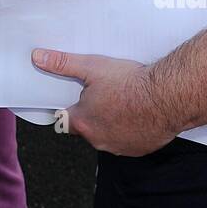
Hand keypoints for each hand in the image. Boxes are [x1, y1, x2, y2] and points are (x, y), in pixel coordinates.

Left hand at [30, 50, 178, 156]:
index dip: (67, 108)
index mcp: (83, 122)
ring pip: (108, 135)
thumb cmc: (131, 84)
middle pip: (87, 127)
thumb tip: (39, 58)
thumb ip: (62, 64)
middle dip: (91, 113)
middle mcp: (99, 140)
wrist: (167, 96)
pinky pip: (128, 140)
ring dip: (111, 122)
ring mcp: (120, 147)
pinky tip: (137, 112)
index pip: (64, 120)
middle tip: (102, 94)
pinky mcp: (139, 149)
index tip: (72, 100)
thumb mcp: (91, 67)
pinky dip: (130, 129)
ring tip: (121, 100)